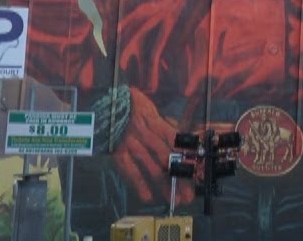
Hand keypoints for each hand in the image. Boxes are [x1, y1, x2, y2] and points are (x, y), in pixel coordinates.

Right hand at [110, 88, 193, 205]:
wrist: (104, 103)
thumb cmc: (130, 107)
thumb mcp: (149, 111)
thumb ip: (163, 127)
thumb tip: (182, 143)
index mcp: (155, 122)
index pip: (176, 141)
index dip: (187, 156)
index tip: (198, 170)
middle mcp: (145, 134)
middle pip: (167, 157)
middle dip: (179, 177)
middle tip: (189, 194)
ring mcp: (131, 144)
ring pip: (151, 167)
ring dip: (164, 185)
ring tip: (175, 199)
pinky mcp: (118, 152)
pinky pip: (130, 170)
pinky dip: (139, 184)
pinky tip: (148, 197)